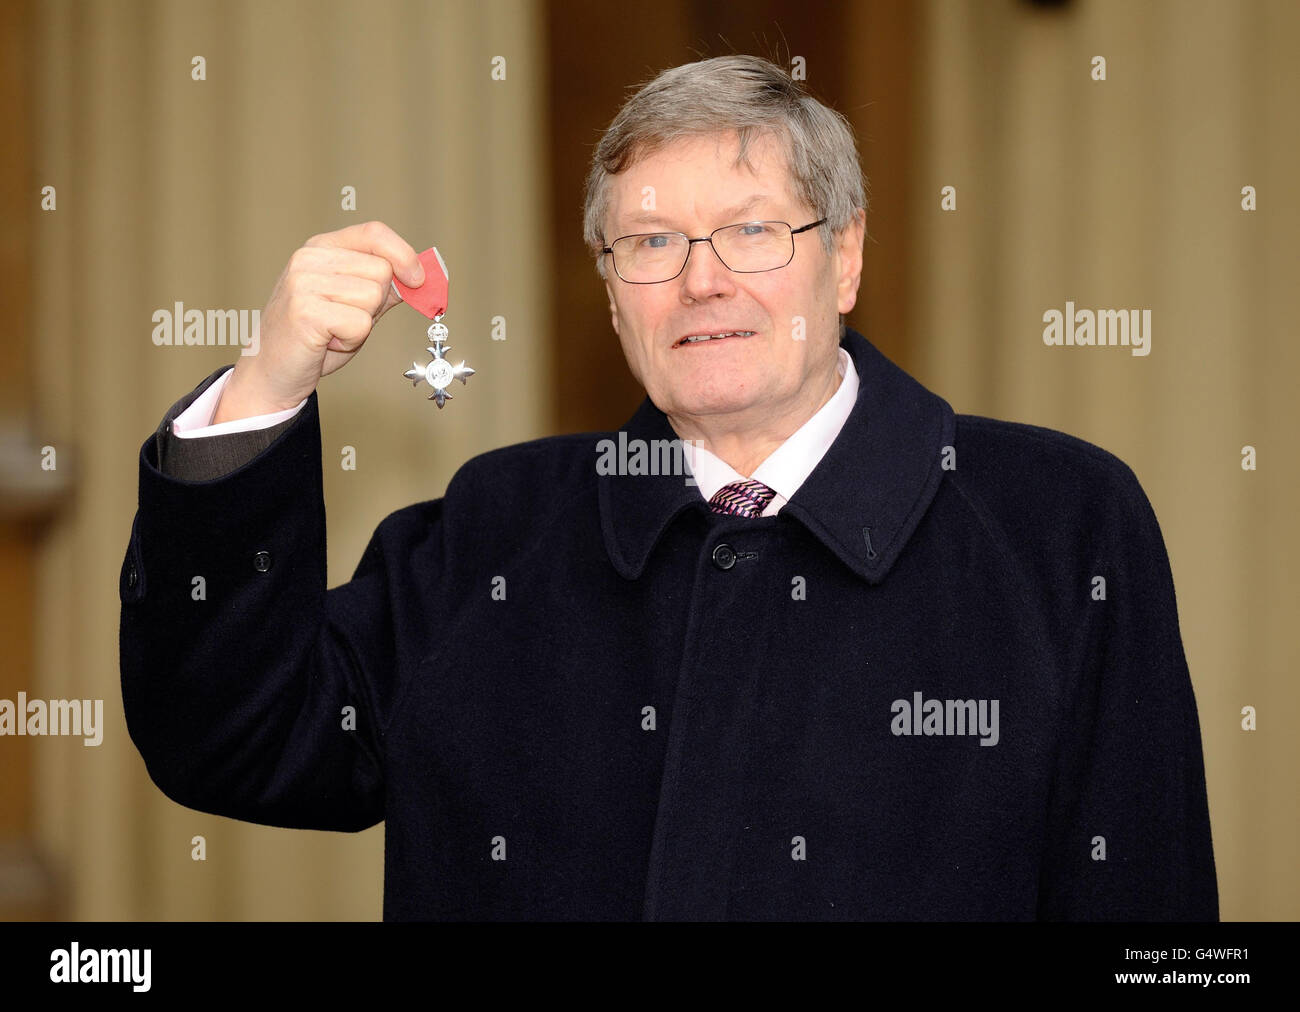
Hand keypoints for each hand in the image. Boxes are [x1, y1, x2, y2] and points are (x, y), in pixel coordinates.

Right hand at [213, 221, 424, 421]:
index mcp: (321, 248)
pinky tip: (327, 341)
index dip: (404, 254)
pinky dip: (352, 340)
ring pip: (374, 297)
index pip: (374, 233)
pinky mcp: (306, 310)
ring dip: (362, 324)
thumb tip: (422, 276)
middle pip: (381, 270)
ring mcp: (303, 282)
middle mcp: (309, 258)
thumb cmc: (315, 338)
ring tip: (333, 330)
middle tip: (345, 318)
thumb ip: (383, 287)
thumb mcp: (354, 304)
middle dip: (376, 302)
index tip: (418, 279)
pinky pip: (361, 324)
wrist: (273, 371)